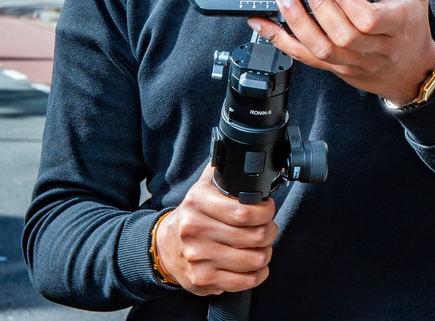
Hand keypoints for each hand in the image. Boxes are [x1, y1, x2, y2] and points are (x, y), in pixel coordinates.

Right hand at [154, 163, 277, 295]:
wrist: (164, 247)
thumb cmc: (192, 216)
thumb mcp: (202, 187)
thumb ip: (222, 170)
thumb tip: (244, 154)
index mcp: (198, 203)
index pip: (244, 211)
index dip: (266, 211)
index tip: (268, 209)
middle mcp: (196, 231)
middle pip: (255, 236)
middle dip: (270, 231)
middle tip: (267, 228)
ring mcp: (199, 258)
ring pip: (254, 260)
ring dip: (265, 253)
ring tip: (260, 247)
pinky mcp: (203, 280)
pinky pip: (245, 281)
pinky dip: (258, 274)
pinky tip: (254, 265)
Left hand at [248, 0, 434, 105]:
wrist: (412, 69)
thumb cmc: (413, 24)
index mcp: (397, 24)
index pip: (368, 20)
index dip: (346, 2)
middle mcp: (376, 48)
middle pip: (342, 35)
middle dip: (318, 6)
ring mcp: (354, 62)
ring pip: (321, 49)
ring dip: (296, 22)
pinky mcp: (337, 69)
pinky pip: (305, 58)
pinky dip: (280, 40)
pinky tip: (263, 24)